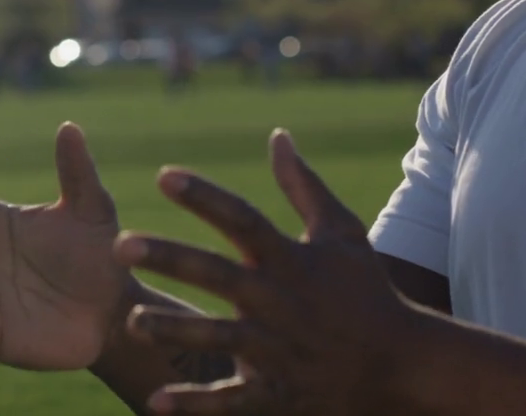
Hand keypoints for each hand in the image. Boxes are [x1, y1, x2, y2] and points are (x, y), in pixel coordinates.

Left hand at [114, 129, 428, 414]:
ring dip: (174, 330)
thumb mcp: (342, 232)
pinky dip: (196, 404)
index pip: (242, 219)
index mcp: (291, 260)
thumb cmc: (368, 291)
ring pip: (219, 337)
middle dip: (171, 258)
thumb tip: (277, 136)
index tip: (163, 175)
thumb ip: (303, 185)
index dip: (205, 196)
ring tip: (133, 320)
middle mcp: (280, 300)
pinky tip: (156, 403)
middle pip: (218, 274)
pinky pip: (233, 400)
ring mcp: (279, 349)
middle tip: (121, 246)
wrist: (403, 364)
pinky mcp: (280, 392)